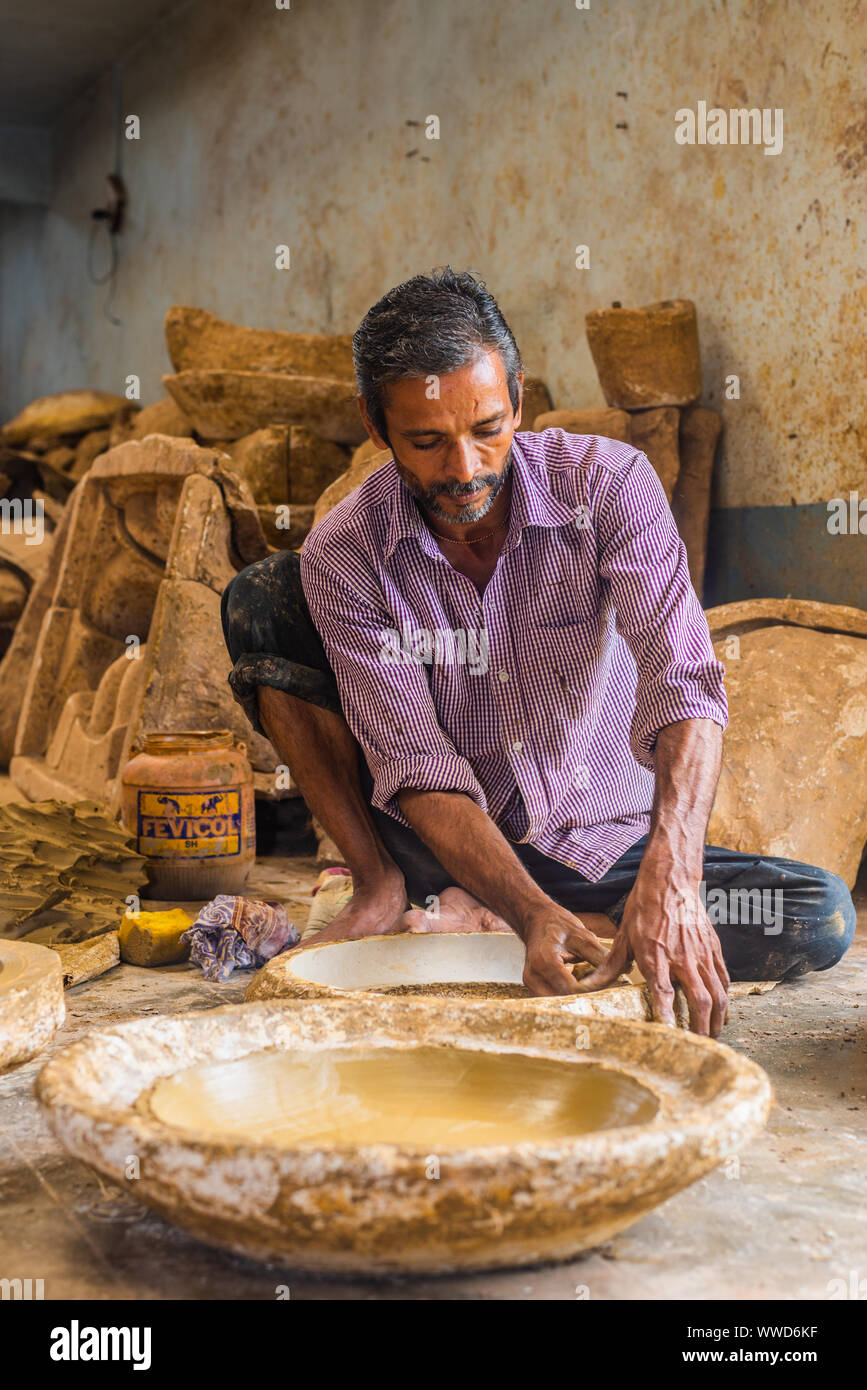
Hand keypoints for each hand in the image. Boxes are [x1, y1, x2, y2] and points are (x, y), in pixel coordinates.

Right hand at [522, 905, 608, 995]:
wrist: (536, 919)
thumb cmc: (556, 924)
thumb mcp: (582, 935)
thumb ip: (599, 956)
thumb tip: (621, 968)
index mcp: (546, 960)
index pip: (571, 989)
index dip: (590, 992)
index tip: (604, 991)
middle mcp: (534, 975)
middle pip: (562, 1000)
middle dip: (582, 1000)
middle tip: (599, 995)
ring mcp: (530, 982)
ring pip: (555, 1003)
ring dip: (573, 1001)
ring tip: (588, 992)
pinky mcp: (531, 986)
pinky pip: (550, 999)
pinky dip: (564, 998)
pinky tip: (575, 991)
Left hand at [575, 868, 729, 1034]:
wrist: (670, 881)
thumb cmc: (644, 909)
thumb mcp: (622, 938)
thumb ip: (609, 967)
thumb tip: (586, 987)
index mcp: (656, 954)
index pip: (663, 991)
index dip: (667, 1014)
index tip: (669, 1034)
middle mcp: (682, 957)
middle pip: (700, 999)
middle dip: (700, 1027)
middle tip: (697, 1046)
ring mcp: (701, 953)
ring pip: (718, 993)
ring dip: (716, 1019)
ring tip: (711, 1036)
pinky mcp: (713, 949)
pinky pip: (724, 980)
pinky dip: (725, 1000)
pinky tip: (720, 1013)